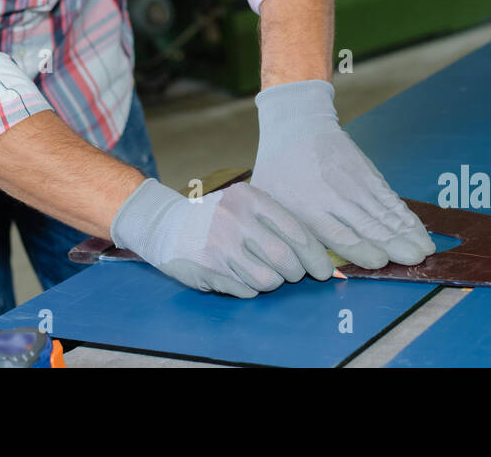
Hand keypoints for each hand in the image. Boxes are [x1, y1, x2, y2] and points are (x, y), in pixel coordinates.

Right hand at [110, 178, 334, 297]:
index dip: (316, 256)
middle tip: (292, 274)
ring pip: (267, 280)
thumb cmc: (217, 216)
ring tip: (262, 273)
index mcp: (252, 199)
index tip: (324, 271)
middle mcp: (236, 219)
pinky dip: (249, 289)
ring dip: (271, 283)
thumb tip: (318, 255)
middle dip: (295, 273)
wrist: (165, 223)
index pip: (296, 231)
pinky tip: (239, 276)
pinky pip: (245, 290)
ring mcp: (220, 244)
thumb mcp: (246, 205)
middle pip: (285, 260)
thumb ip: (277, 223)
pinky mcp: (208, 268)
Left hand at [252, 80, 435, 269]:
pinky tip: (418, 229)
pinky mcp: (368, 173)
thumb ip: (286, 231)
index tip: (380, 262)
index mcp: (307, 207)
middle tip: (415, 259)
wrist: (297, 124)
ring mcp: (354, 183)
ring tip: (425, 249)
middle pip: (368, 224)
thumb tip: (304, 266)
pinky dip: (406, 215)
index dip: (361, 248)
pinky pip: (390, 198)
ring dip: (407, 231)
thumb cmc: (279, 169)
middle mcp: (334, 196)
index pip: (338, 232)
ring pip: (385, 211)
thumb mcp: (270, 200)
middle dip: (394, 243)